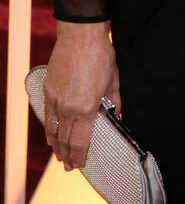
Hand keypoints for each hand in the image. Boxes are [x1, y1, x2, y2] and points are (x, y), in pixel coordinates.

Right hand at [43, 26, 121, 170]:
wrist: (80, 36)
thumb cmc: (100, 57)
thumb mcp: (114, 83)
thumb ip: (115, 104)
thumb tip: (118, 117)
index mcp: (86, 109)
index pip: (80, 142)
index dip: (79, 156)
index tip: (80, 165)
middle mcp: (67, 108)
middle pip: (64, 139)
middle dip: (66, 155)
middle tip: (68, 166)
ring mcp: (55, 99)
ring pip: (52, 129)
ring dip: (55, 144)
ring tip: (58, 154)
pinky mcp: (47, 90)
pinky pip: (47, 114)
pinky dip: (48, 127)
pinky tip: (50, 133)